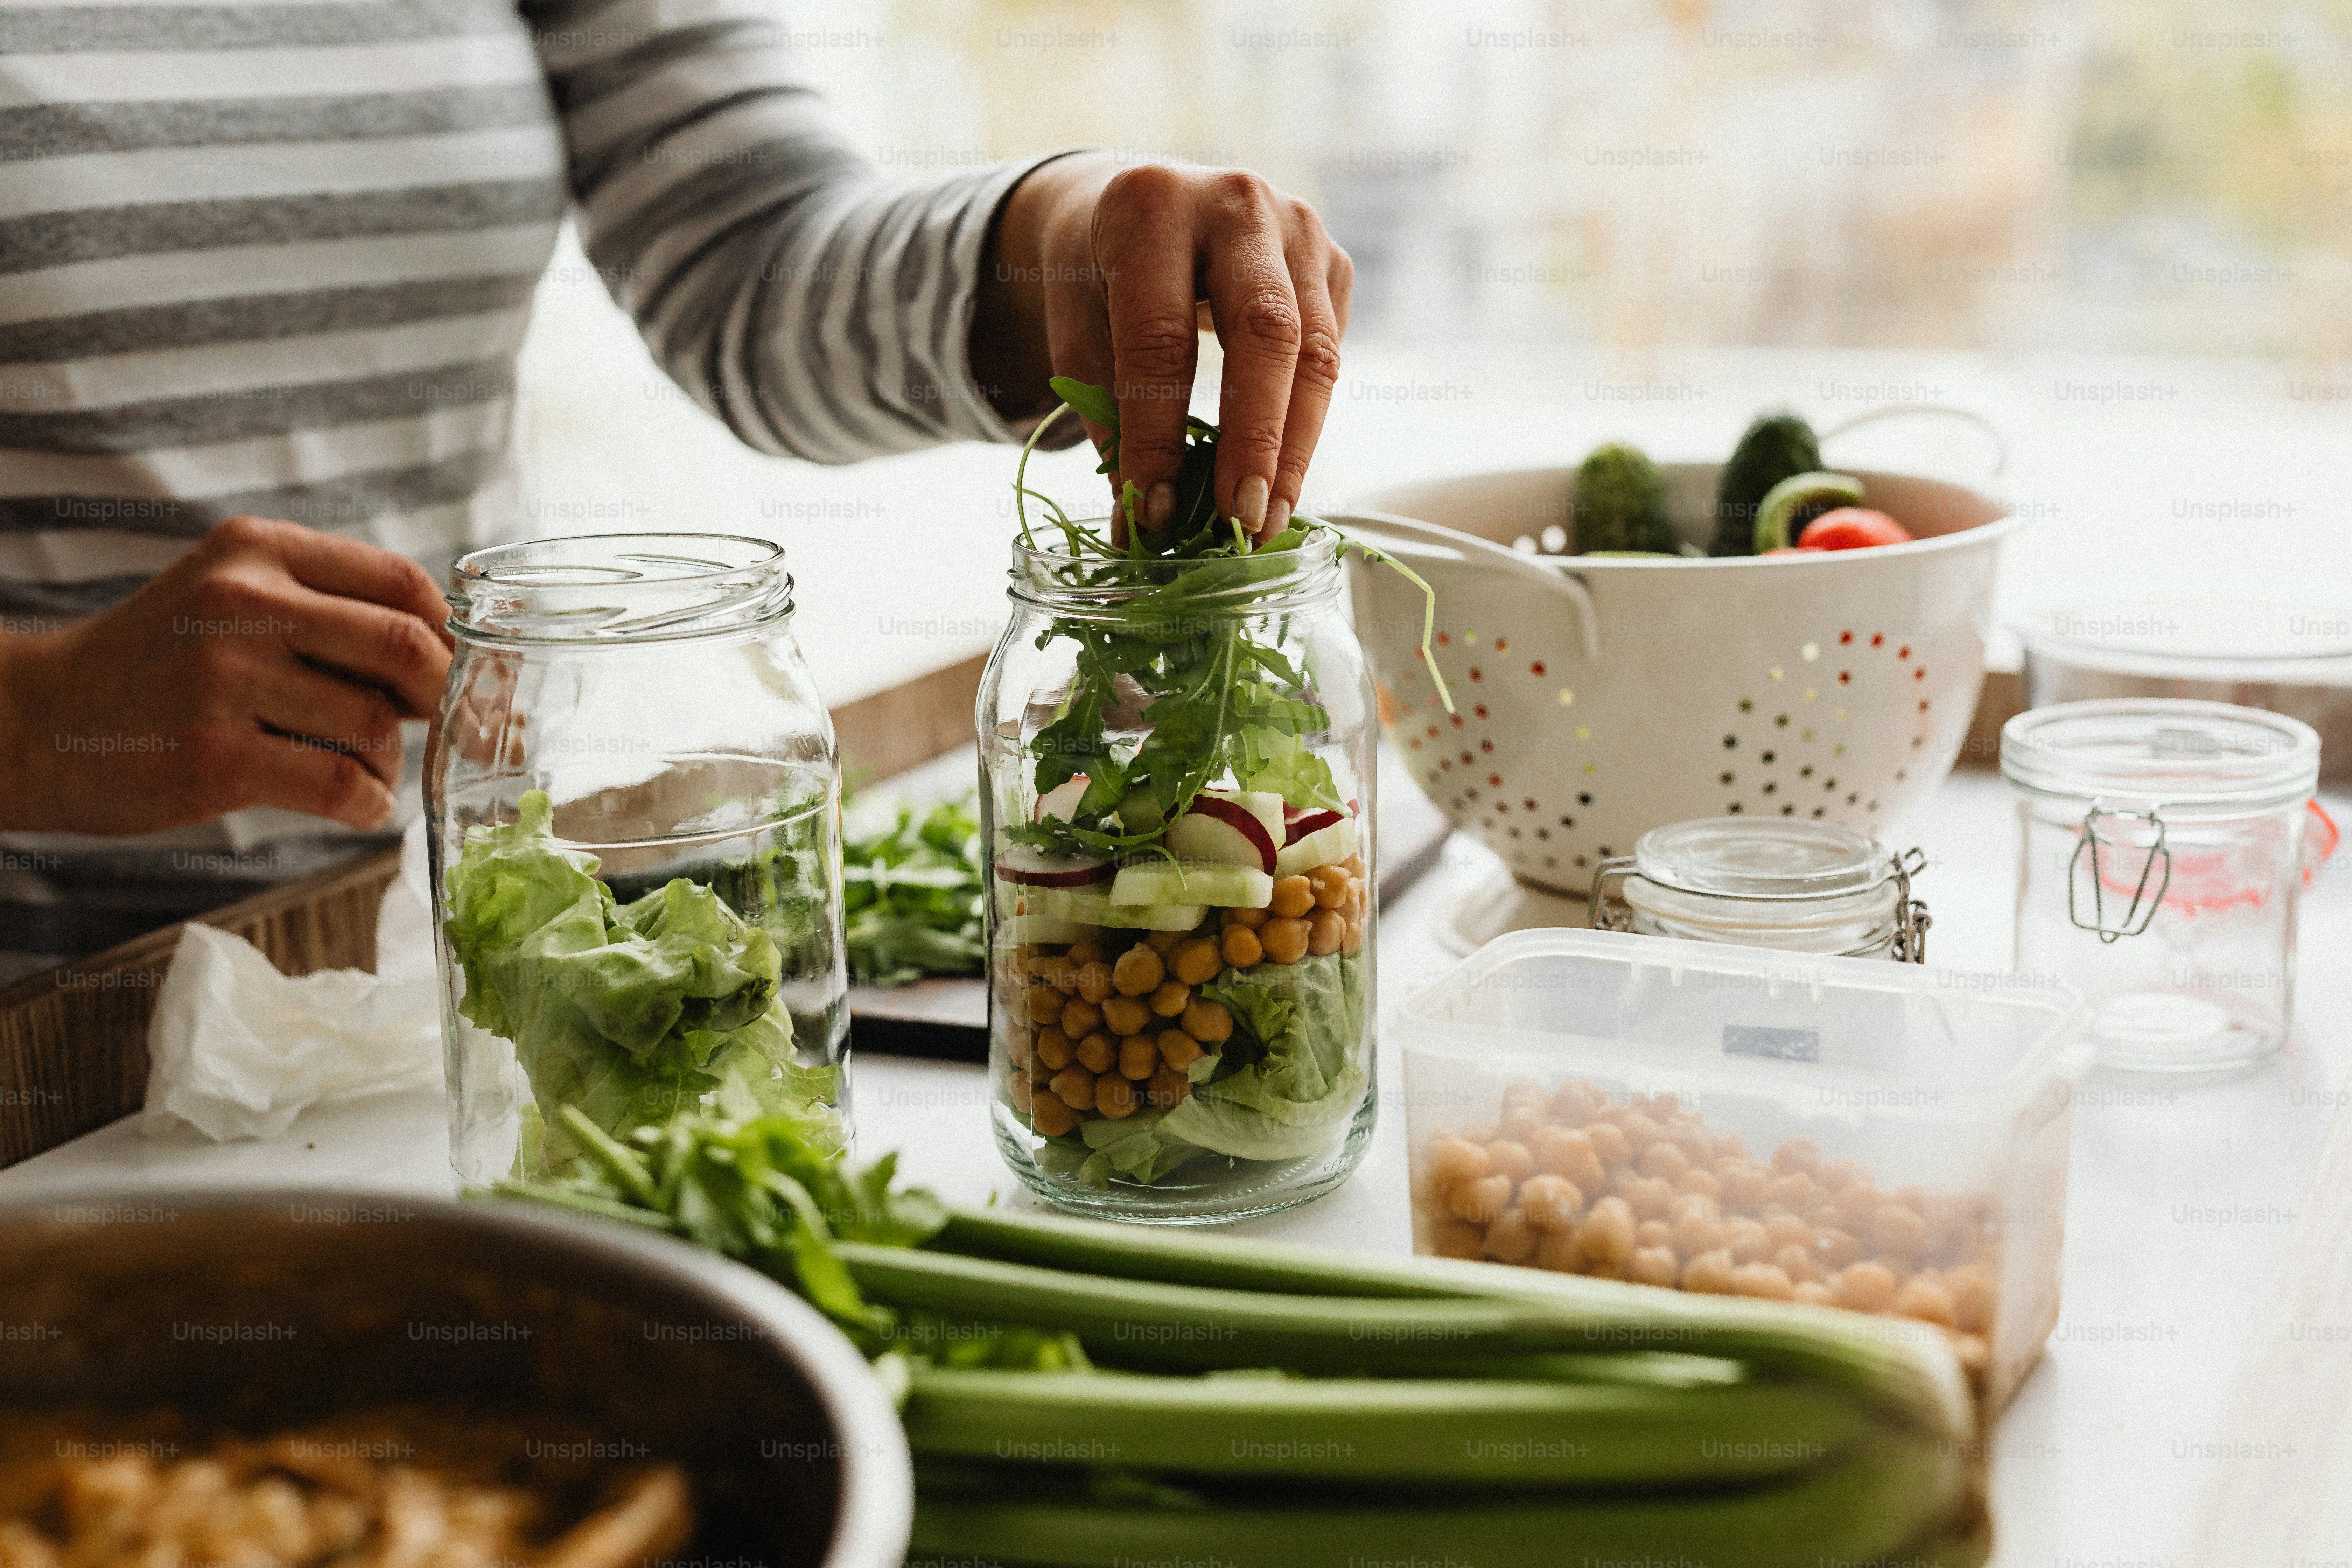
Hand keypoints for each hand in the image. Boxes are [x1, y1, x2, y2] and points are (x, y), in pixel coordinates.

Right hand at [0, 516, 451, 834]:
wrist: (35, 720)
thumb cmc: (159, 666)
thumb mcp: (231, 597)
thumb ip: (329, 609)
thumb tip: (454, 655)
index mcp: (258, 549)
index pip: (402, 582)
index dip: (448, 636)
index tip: (453, 672)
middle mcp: (242, 601)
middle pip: (406, 648)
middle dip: (441, 698)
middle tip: (433, 726)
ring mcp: (224, 678)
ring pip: (374, 725)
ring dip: (389, 761)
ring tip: (361, 768)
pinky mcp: (214, 756)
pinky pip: (340, 784)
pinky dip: (368, 803)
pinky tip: (353, 803)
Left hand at [974, 153, 1352, 541]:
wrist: (1145, 202)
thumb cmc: (1102, 274)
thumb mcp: (1079, 330)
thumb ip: (1107, 418)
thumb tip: (1140, 526)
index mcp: (1151, 207)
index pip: (1160, 338)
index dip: (1159, 433)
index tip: (1157, 512)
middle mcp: (1236, 203)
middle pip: (1266, 332)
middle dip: (1256, 439)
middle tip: (1243, 521)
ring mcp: (1298, 226)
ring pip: (1316, 351)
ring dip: (1294, 446)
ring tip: (1269, 519)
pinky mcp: (1333, 259)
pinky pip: (1331, 352)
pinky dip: (1306, 419)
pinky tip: (1280, 468)